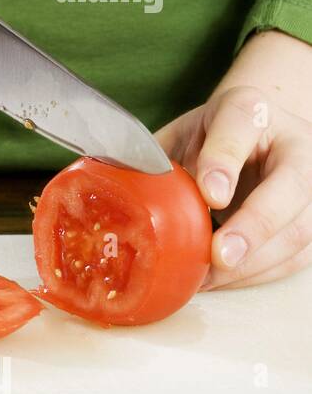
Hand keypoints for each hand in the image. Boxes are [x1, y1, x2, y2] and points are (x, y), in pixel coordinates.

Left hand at [155, 31, 311, 289]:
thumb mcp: (182, 132)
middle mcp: (295, 144)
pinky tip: (222, 282)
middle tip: (220, 255)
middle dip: (254, 226)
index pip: (240, 129)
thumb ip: (153, 156)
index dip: (225, 163)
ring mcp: (311, 184)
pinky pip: (294, 256)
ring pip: (297, 230)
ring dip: (253, 262)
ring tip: (209, 279)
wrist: (259, 134)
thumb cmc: (211, 136)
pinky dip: (258, 275)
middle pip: (288, 188)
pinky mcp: (310, 219)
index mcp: (250, 111)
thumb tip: (103, 186)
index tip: (210, 195)